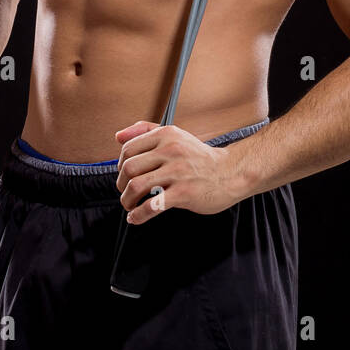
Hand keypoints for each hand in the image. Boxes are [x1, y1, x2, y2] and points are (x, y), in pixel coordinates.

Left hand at [114, 121, 239, 224]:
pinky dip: (138, 215)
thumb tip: (118, 136)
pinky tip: (136, 218)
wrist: (232, 172)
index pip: (128, 149)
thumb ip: (146, 132)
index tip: (124, 175)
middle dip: (121, 185)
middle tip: (126, 193)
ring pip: (136, 186)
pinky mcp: (184, 193)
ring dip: (126, 200)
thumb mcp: (175, 136)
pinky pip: (152, 206)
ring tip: (130, 206)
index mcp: (166, 135)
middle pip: (128, 168)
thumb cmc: (201, 158)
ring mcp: (177, 172)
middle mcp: (171, 151)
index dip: (119, 165)